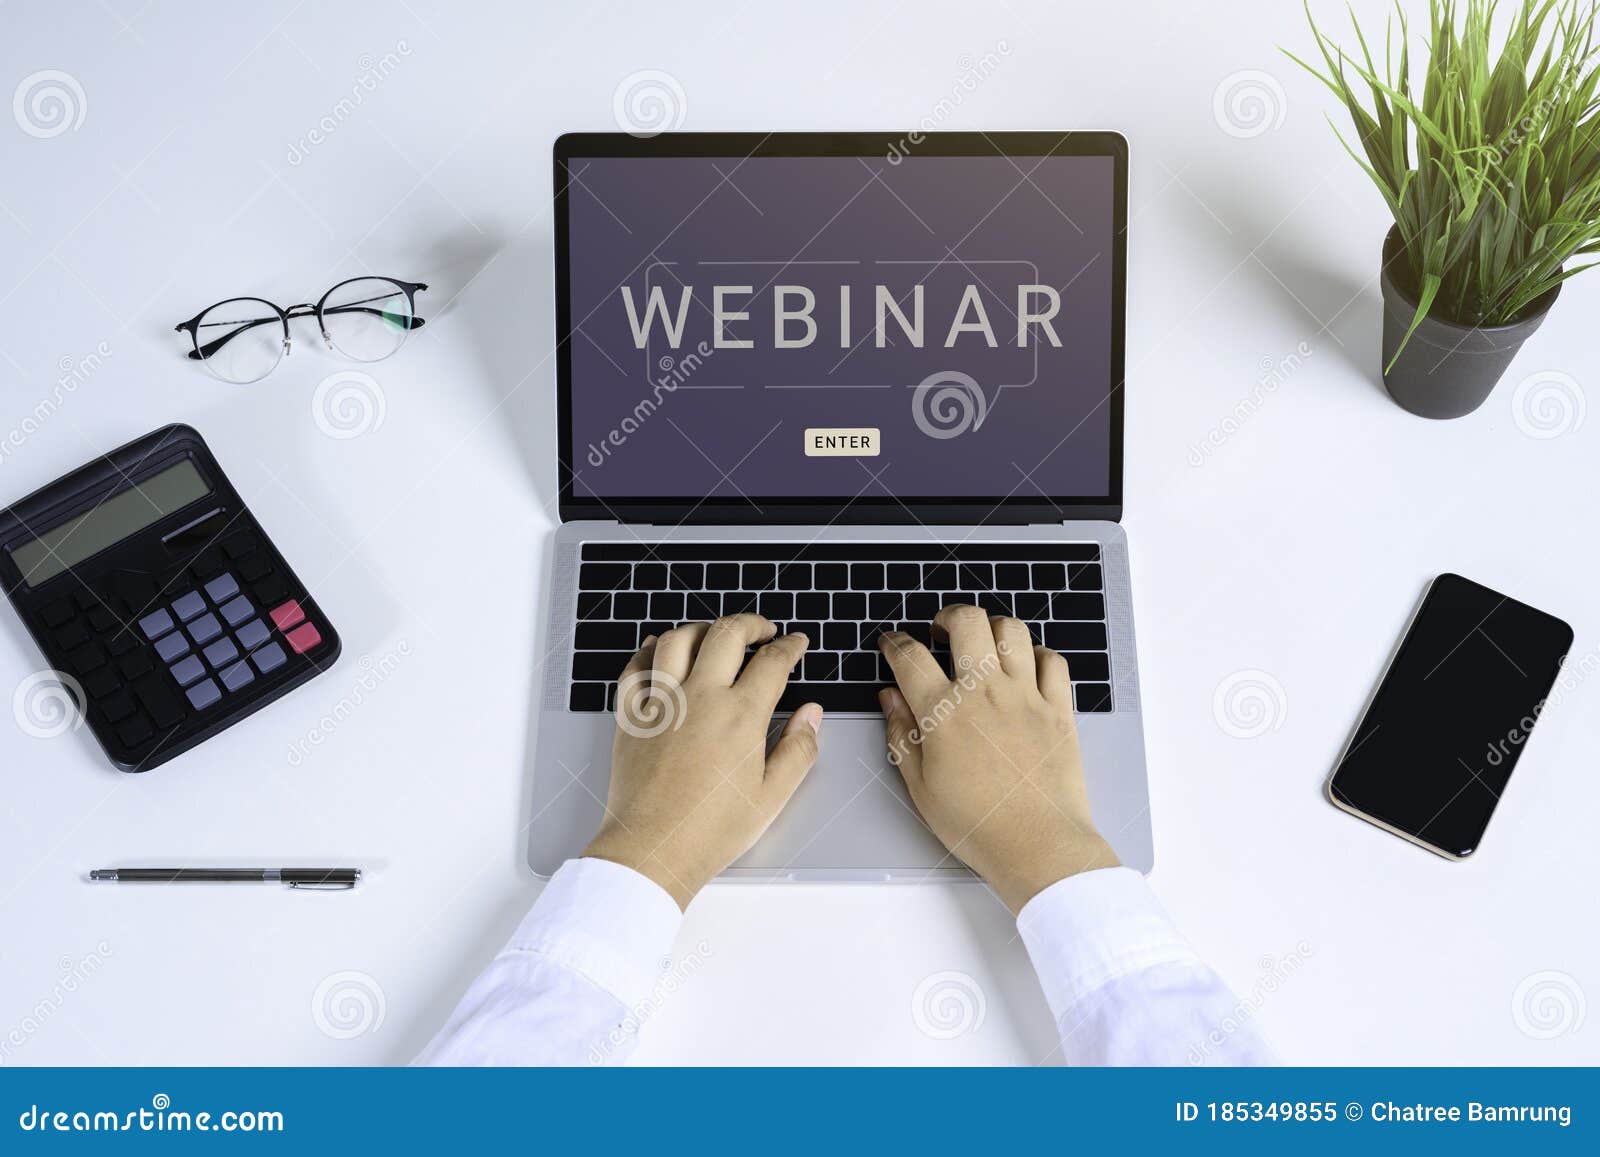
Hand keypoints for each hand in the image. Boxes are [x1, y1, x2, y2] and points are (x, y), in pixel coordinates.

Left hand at [582, 614, 821, 908]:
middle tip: (763, 629)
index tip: (796, 643)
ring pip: (678, 640)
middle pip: (726, 635)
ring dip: (702, 629)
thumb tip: (811, 714)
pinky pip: (636, 668)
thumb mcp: (772, 797)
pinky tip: (660, 648)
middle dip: (751, 624)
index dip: (790, 647)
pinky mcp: (632, 717)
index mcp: (740, 716)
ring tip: (716, 635)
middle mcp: (700, 698)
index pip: (772, 662)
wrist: (653, 850)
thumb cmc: (711, 831)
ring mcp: (662, 704)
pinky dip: (648, 650)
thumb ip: (798, 750)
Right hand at [876, 604, 1117, 912]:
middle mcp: (984, 693)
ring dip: (993, 628)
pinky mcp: (1058, 709)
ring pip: (1012, 631)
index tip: (892, 644)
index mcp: (944, 713)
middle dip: (948, 616)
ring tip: (984, 643)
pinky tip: (1026, 666)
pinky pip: (1053, 661)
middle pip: (968, 622)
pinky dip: (1038, 654)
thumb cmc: (976, 824)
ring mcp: (1026, 696)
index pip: (910, 657)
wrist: (1037, 845)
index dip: (895, 643)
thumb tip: (891, 698)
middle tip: (941, 630)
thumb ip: (902, 735)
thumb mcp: (920, 786)